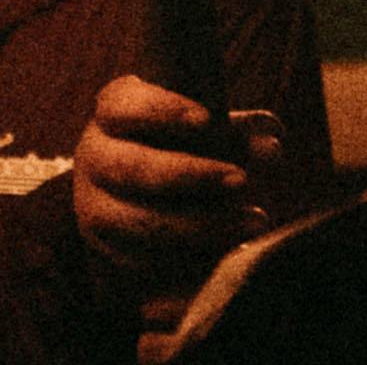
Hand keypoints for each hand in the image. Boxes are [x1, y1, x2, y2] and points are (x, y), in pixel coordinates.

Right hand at [72, 76, 281, 358]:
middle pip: (135, 168)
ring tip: (250, 222)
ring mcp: (92, 205)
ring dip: (199, 226)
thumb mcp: (200, 124)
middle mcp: (94, 155)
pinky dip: (185, 260)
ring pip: (139, 222)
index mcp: (113, 109)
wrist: (126, 188)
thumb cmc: (175, 140)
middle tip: (242, 181)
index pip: (128, 105)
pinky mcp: (103, 249)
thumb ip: (235, 130)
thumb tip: (274, 141)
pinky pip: (141, 261)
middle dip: (191, 175)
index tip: (208, 120)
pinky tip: (224, 253)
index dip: (165, 112)